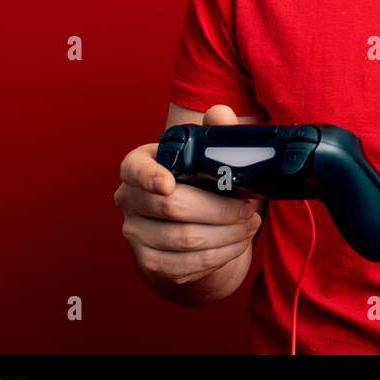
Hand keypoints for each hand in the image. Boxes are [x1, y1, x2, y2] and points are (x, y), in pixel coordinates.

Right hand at [114, 104, 263, 286]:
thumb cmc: (202, 181)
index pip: (135, 169)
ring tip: (250, 224)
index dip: (149, 177)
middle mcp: (129, 199)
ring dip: (226, 234)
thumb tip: (220, 114)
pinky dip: (219, 255)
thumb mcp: (208, 154)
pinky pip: (185, 265)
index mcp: (139, 165)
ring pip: (184, 239)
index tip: (169, 184)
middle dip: (218, 209)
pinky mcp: (150, 263)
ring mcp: (136, 233)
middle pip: (172, 208)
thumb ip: (215, 132)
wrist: (195, 225)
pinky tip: (237, 243)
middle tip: (248, 207)